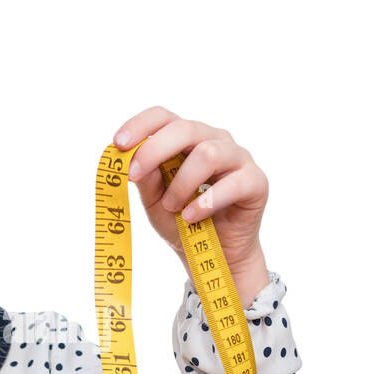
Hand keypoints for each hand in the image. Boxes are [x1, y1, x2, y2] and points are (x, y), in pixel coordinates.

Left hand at [113, 106, 269, 303]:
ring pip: (208, 153)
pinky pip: (233, 183)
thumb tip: (131, 158)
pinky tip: (192, 216)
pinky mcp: (256, 182)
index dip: (140, 125)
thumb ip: (146, 179)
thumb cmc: (184, 221)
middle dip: (154, 150)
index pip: (164, 117)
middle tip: (134, 176)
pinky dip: (207, 201)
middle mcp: (214, 140)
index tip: (118, 145)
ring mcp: (238, 158)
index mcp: (187, 139)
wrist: (216, 256)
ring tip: (172, 208)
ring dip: (182, 183)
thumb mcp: (155, 202)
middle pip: (185, 128)